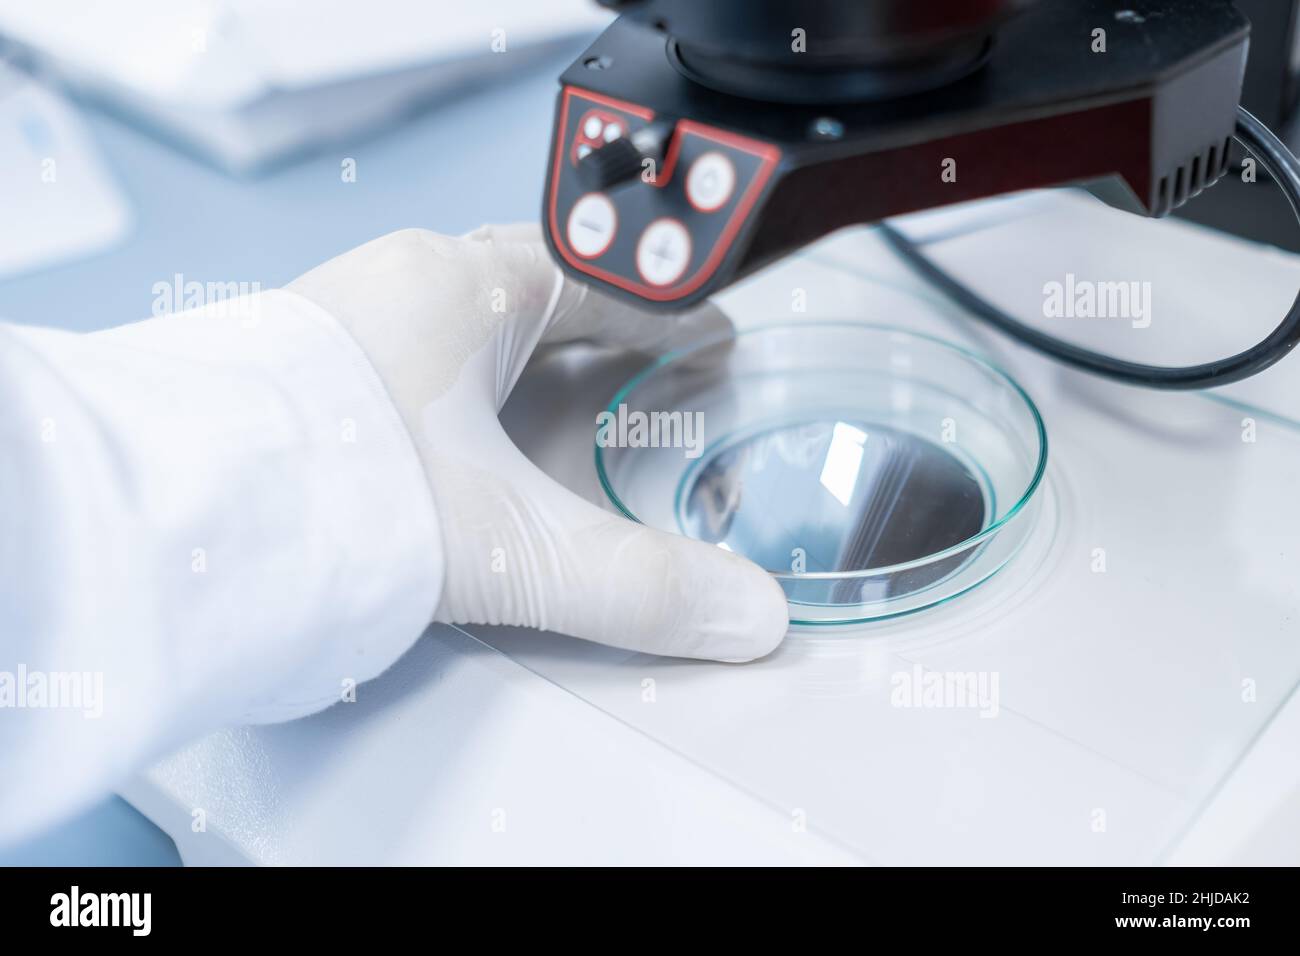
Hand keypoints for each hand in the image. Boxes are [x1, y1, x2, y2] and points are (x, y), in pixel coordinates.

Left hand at [287, 225, 787, 660]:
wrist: (172, 519)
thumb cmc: (332, 488)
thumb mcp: (516, 544)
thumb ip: (639, 585)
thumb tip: (743, 616)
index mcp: (462, 292)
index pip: (595, 282)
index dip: (664, 311)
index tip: (705, 330)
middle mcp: (394, 289)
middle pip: (523, 290)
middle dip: (587, 324)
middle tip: (636, 362)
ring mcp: (335, 324)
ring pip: (448, 322)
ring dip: (504, 355)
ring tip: (544, 403)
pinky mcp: (290, 372)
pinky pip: (392, 359)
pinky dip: (438, 390)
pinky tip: (439, 441)